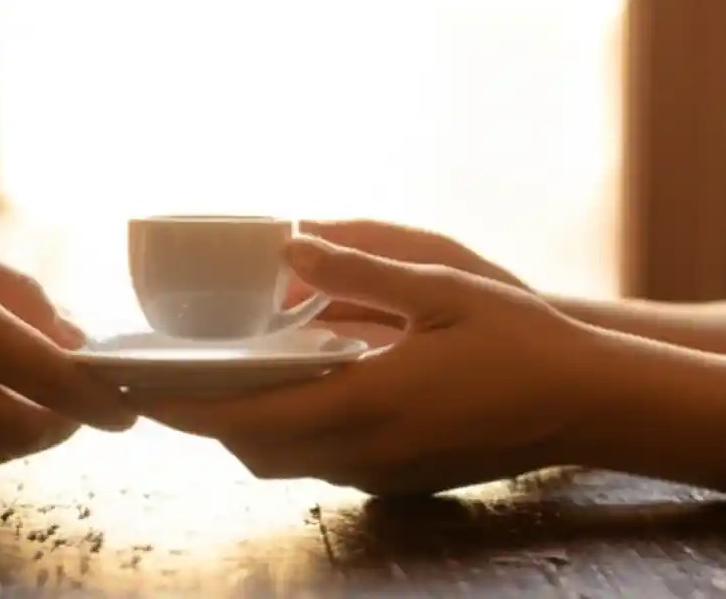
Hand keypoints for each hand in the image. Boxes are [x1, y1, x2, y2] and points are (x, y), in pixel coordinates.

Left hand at [139, 236, 595, 495]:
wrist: (592, 406)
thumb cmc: (523, 341)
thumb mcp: (443, 288)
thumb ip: (359, 269)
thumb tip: (288, 246)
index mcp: (365, 403)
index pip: (244, 419)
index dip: (181, 408)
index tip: (134, 388)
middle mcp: (364, 451)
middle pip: (253, 451)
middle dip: (203, 420)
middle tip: (171, 375)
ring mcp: (384, 473)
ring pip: (286, 462)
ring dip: (246, 427)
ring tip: (223, 378)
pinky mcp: (402, 478)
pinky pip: (323, 463)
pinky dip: (290, 432)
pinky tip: (297, 389)